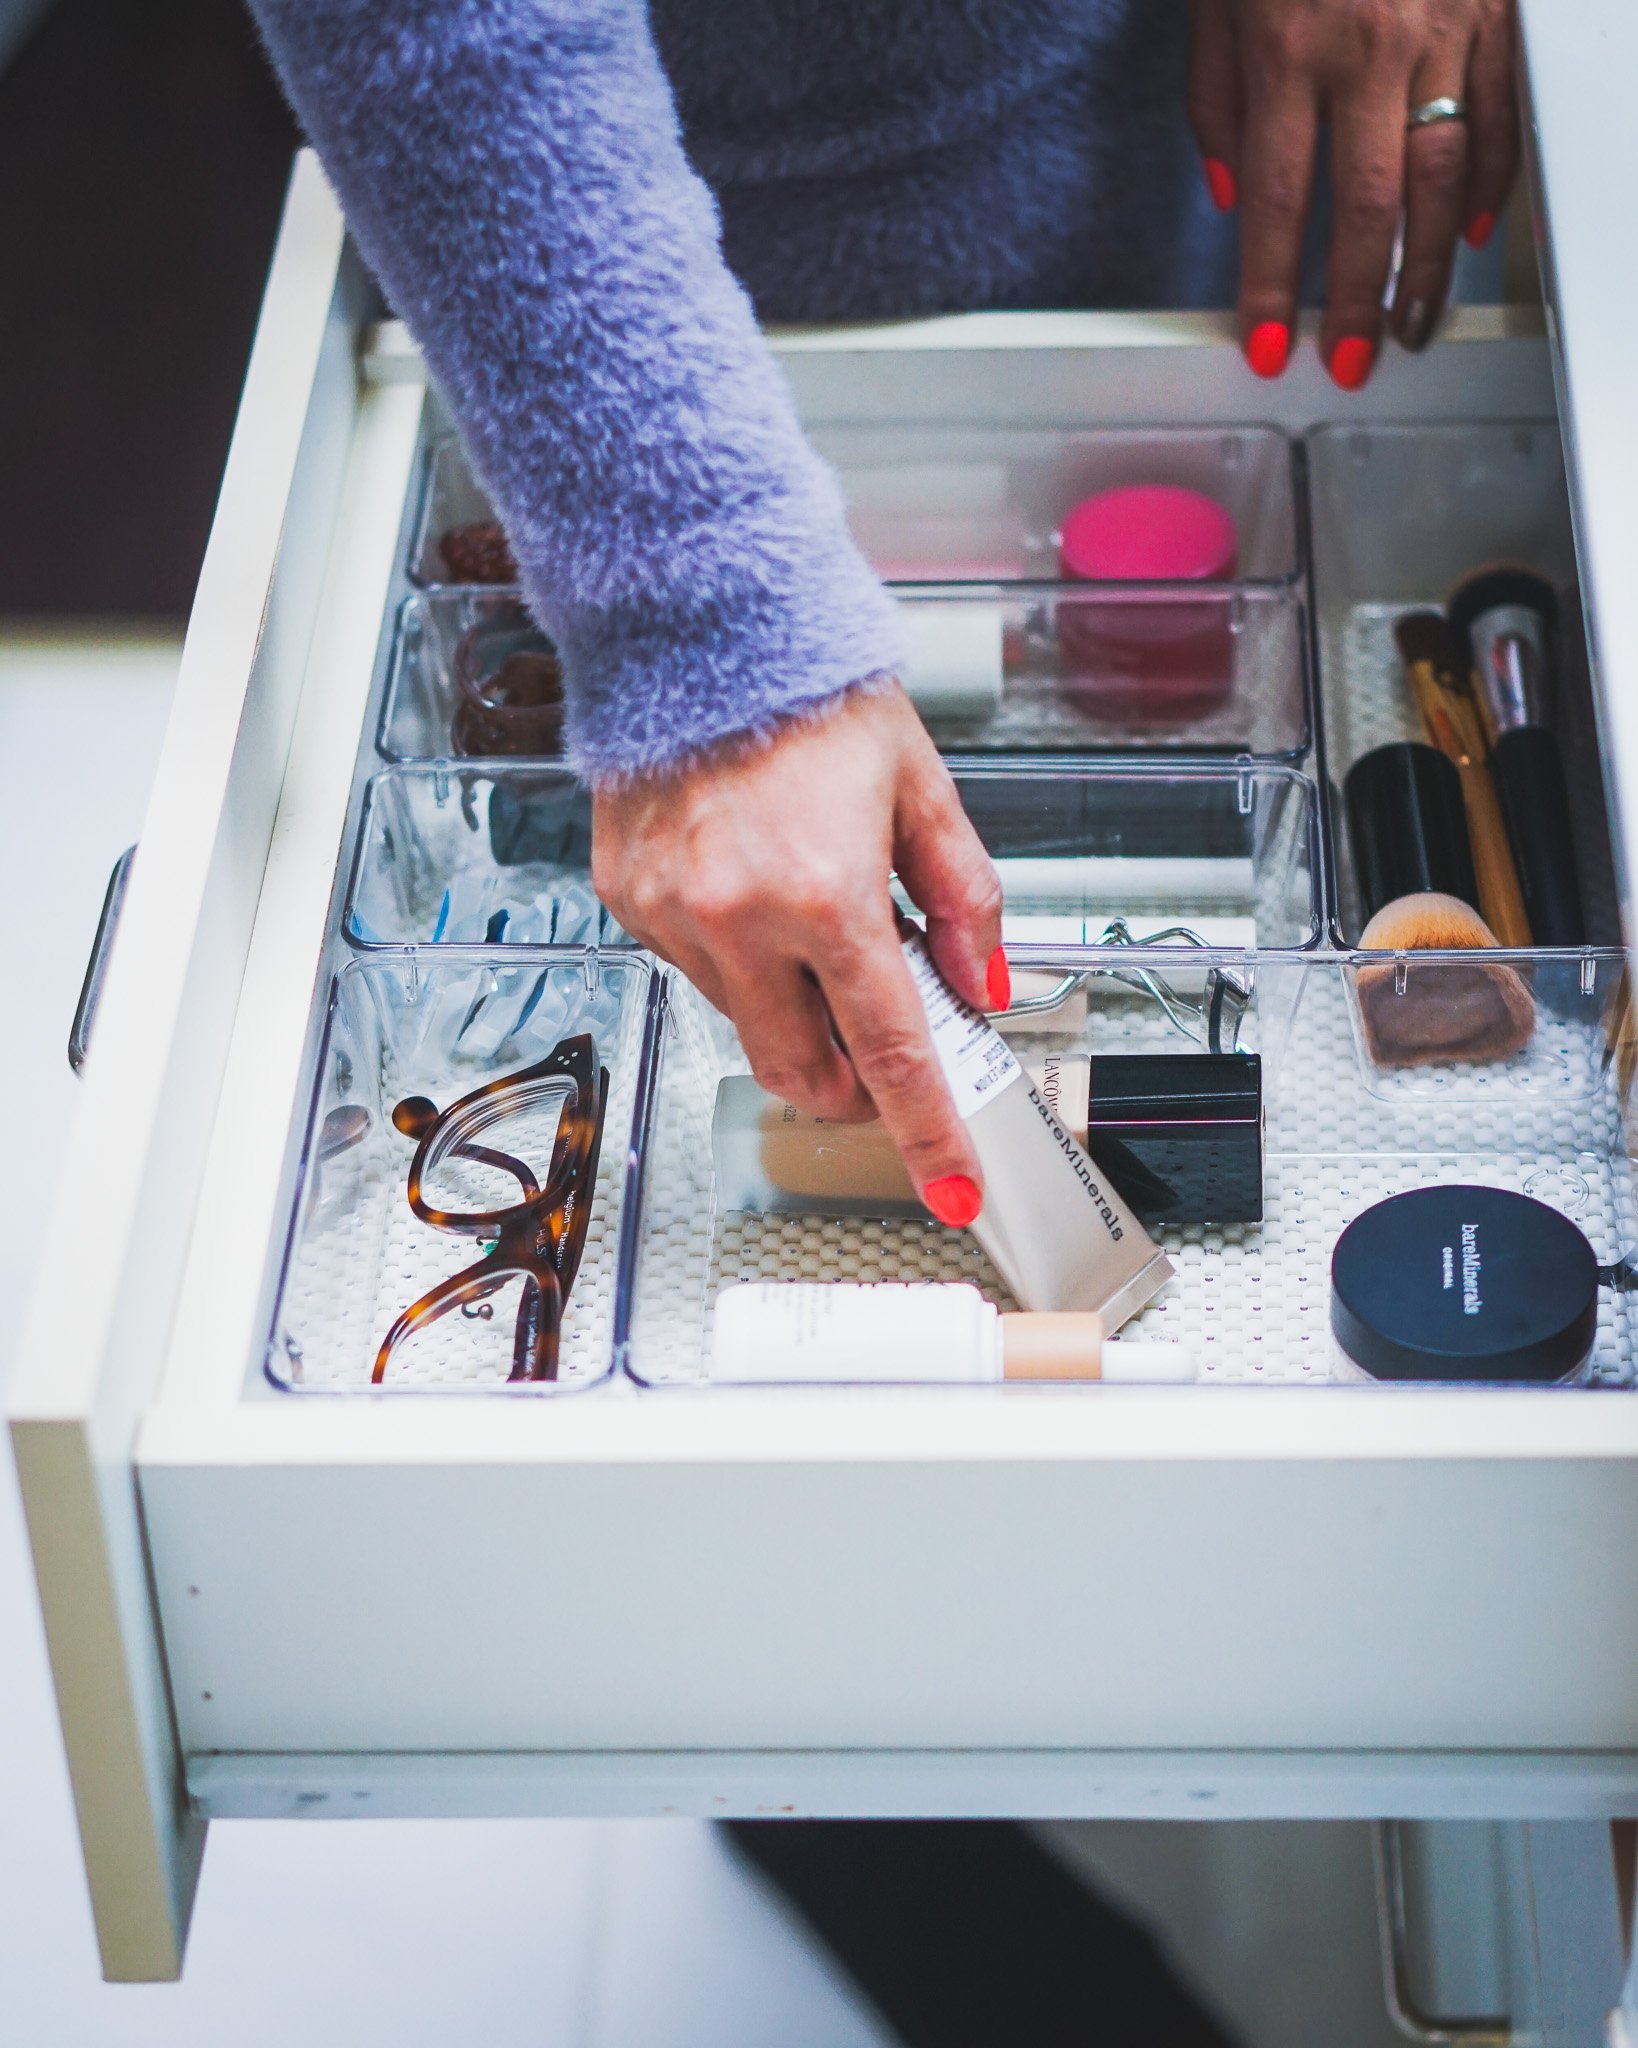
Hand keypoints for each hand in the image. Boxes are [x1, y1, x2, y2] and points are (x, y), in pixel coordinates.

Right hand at [592, 686, 1006, 1223]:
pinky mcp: (627, 900)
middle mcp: (739, 920)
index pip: (890, 1050)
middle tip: (881, 1053)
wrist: (695, 625)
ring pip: (744, 1022)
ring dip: (790, 1007)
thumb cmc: (811, 691)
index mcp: (827, 896)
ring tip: (808, 917)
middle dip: (851, 1086)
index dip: (926, 1129)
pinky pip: (691, 968)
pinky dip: (734, 958)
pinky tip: (747, 886)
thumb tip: (981, 979)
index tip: (951, 1182)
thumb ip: (963, 896)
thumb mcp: (921, 787)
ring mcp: (672, 916)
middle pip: (803, 1072)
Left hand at [1188, 0, 1519, 383]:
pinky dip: (1491, 183)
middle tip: (1352, 361)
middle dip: (1360, 299)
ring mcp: (1443, 25)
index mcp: (1289, 47)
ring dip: (1430, 265)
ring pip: (1446, 173)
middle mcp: (1371, 44)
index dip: (1277, 285)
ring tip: (1416, 324)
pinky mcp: (1494, 7)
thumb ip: (1219, 109)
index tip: (1271, 344)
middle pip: (1372, 204)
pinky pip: (1500, 114)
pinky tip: (1475, 236)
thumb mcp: (1216, 6)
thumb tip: (1240, 202)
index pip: (1282, 199)